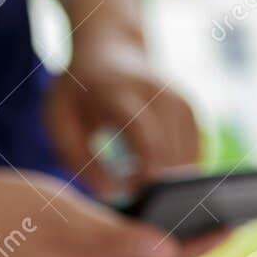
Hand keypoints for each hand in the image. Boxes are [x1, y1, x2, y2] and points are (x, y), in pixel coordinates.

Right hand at [0, 166, 225, 256]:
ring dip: (165, 241)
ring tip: (201, 219)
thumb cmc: (2, 207)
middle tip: (232, 220)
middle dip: (192, 243)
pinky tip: (147, 221)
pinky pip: (110, 253)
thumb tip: (169, 255)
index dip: (202, 244)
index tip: (236, 226)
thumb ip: (116, 238)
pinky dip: (134, 238)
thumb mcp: (63, 216)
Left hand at [44, 28, 200, 196]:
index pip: (145, 138)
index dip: (147, 172)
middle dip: (163, 186)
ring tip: (154, 196)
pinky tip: (168, 182)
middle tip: (145, 207)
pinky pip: (197, 151)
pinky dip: (184, 170)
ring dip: (176, 181)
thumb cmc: (78, 91)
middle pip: (173, 152)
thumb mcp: (59, 119)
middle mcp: (157, 94)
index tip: (139, 196)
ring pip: (190, 155)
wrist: (108, 48)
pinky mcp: (192, 110)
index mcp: (119, 94)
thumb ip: (78, 159)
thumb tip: (112, 193)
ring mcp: (180, 100)